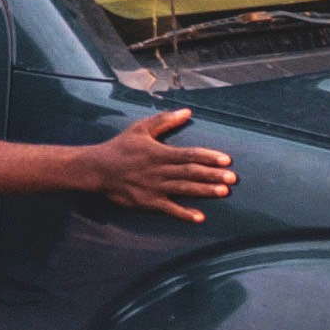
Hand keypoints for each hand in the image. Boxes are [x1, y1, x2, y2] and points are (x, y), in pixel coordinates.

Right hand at [87, 109, 233, 221]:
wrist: (96, 169)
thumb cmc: (120, 147)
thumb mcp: (140, 129)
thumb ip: (165, 121)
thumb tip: (187, 112)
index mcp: (159, 152)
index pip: (189, 154)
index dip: (208, 157)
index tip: (226, 160)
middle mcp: (159, 170)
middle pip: (190, 173)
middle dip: (213, 175)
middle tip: (233, 178)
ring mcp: (154, 187)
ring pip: (184, 189)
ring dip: (204, 191)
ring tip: (223, 192)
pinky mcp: (147, 202)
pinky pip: (169, 209)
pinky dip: (184, 213)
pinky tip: (199, 217)